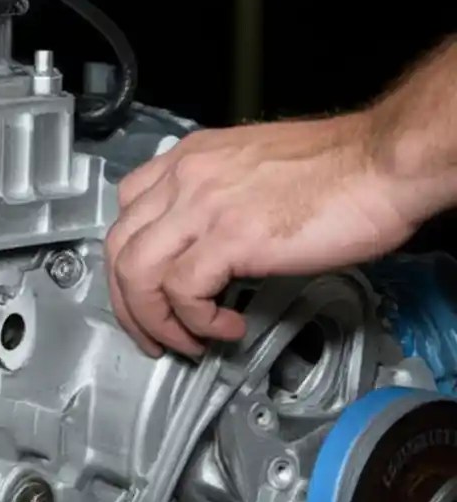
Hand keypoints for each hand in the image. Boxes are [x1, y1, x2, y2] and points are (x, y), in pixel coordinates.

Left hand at [104, 114, 419, 357]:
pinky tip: (225, 328)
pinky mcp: (230, 236)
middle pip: (119, 247)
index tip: (144, 290)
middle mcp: (185, 177)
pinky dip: (196, 321)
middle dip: (128, 302)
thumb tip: (208, 246)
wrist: (382, 162)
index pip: (126, 209)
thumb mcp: (253, 169)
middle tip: (151, 333)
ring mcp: (202, 205)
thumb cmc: (337, 167)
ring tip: (185, 343)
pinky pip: (182, 290)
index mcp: (190, 158)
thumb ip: (218, 198)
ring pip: (137, 272)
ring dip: (154, 320)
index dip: (127, 258)